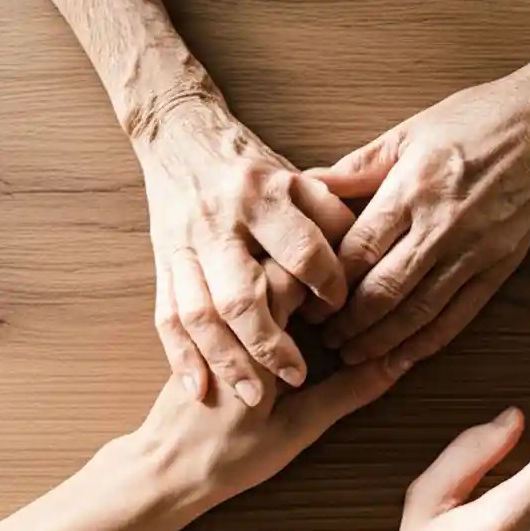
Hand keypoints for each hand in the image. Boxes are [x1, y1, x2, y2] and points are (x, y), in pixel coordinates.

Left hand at [129, 236, 406, 500]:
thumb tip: (395, 363)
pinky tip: (286, 308)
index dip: (330, 274)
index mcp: (248, 330)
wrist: (163, 472)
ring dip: (284, 274)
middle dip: (308, 268)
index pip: (293, 271)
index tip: (353, 294)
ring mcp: (208, 312)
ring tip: (313, 300)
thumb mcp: (298, 428)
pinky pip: (233, 283)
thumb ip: (348, 391)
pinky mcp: (202, 321)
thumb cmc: (227, 456)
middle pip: (271, 260)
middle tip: (339, 293)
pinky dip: (263, 285)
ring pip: (249, 266)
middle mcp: (223, 310)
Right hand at [136, 100, 352, 404]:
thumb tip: (368, 256)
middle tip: (296, 377)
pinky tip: (201, 388)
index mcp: (262, 194)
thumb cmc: (250, 165)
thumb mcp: (297, 178)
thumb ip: (331, 215)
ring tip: (252, 396)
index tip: (341, 309)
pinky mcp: (161, 264)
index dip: (328, 285)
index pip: (303, 251)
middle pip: (242, 295)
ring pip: (200, 314)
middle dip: (269, 343)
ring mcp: (184, 246)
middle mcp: (220, 223)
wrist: (178, 134)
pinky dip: (182, 357)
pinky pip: (165, 317)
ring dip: (226, 360)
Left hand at [309, 72, 529, 367]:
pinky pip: (458, 315)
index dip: (327, 283)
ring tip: (351, 355)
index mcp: (413, 187)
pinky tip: (402, 356)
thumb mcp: (409, 132)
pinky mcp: (501, 266)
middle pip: (384, 290)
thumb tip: (307, 185)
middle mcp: (444, 225)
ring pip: (419, 312)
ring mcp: (476, 250)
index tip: (306, 300)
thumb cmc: (476, 119)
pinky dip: (427, 342)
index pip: (359, 251)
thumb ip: (358, 166)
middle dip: (347, 322)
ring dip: (381, 341)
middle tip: (320, 338)